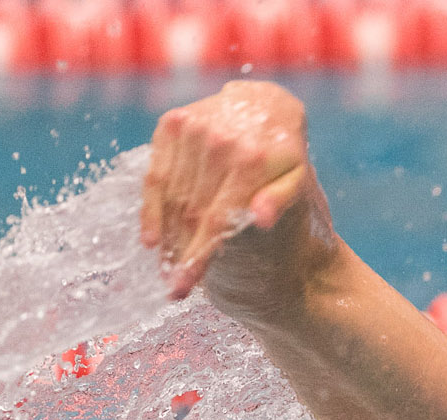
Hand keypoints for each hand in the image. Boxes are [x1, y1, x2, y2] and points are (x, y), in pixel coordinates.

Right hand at [140, 80, 329, 304]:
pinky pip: (155, 175)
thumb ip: (281, 200)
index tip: (182, 288)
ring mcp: (192, 130)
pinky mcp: (171, 124)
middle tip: (174, 284)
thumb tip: (260, 220)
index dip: (197, 256)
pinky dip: (151, 209)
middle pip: (190, 212)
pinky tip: (151, 239)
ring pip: (171, 197)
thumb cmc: (283, 152)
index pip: (216, 219)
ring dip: (166, 236)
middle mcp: (218, 142)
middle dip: (180, 252)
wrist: (265, 103)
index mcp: (250, 161)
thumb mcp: (296, 177)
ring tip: (166, 267)